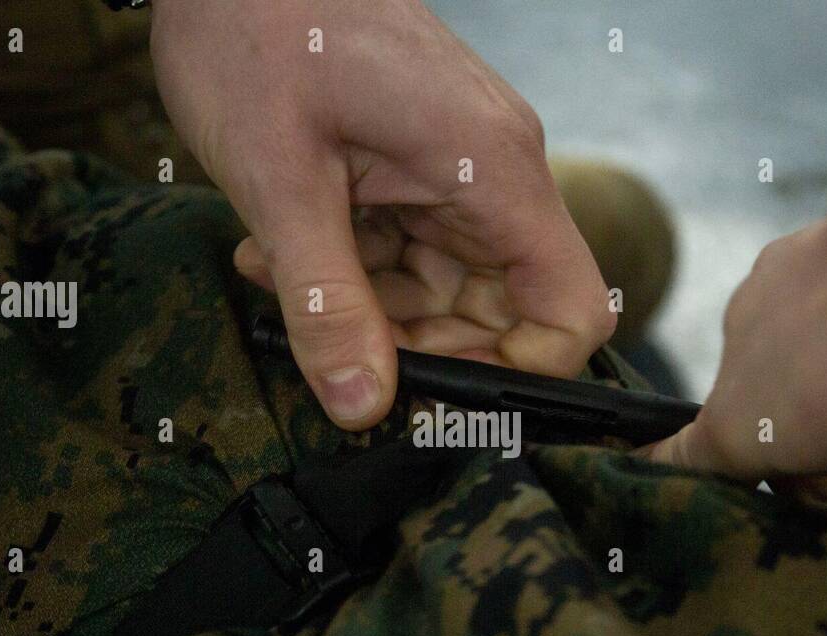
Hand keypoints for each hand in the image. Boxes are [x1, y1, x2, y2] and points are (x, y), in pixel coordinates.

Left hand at [149, 0, 612, 428]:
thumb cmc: (255, 32)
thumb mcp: (281, 184)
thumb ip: (326, 303)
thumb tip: (360, 407)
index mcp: (493, 171)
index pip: (571, 310)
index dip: (518, 372)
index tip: (433, 391)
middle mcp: (496, 172)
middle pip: (505, 310)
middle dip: (419, 345)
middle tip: (330, 338)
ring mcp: (462, 166)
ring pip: (449, 287)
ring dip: (370, 306)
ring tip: (281, 274)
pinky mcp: (424, 163)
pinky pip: (412, 248)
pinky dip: (355, 267)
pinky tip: (284, 249)